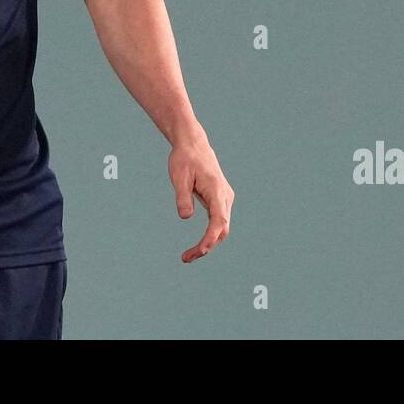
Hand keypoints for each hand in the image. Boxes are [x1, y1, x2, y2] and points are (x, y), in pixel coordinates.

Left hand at [168, 133, 234, 261]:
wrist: (193, 144)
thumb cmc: (185, 159)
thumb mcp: (179, 176)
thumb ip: (182, 196)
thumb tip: (185, 217)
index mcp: (216, 190)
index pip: (218, 221)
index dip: (211, 238)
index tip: (201, 251)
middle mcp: (225, 196)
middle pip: (222, 229)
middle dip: (207, 246)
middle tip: (185, 258)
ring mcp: (224, 199)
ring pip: (221, 228)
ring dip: (208, 244)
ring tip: (188, 256)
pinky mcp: (220, 200)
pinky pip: (218, 222)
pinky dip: (209, 235)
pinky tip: (198, 245)